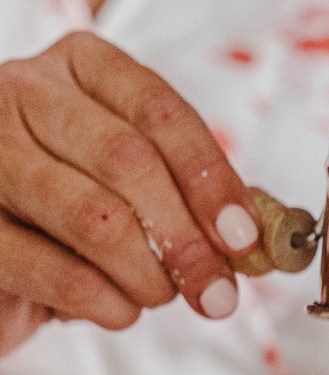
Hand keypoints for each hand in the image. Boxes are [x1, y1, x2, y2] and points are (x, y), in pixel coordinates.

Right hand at [0, 32, 260, 356]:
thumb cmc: (70, 209)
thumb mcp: (132, 179)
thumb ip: (190, 194)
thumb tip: (258, 237)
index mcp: (79, 65)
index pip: (159, 110)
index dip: (210, 179)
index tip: (243, 237)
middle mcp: (24, 93)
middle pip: (128, 162)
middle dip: (186, 238)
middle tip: (217, 290)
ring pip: (94, 218)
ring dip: (148, 274)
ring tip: (162, 296)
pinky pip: (56, 272)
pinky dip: (105, 303)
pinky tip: (118, 309)